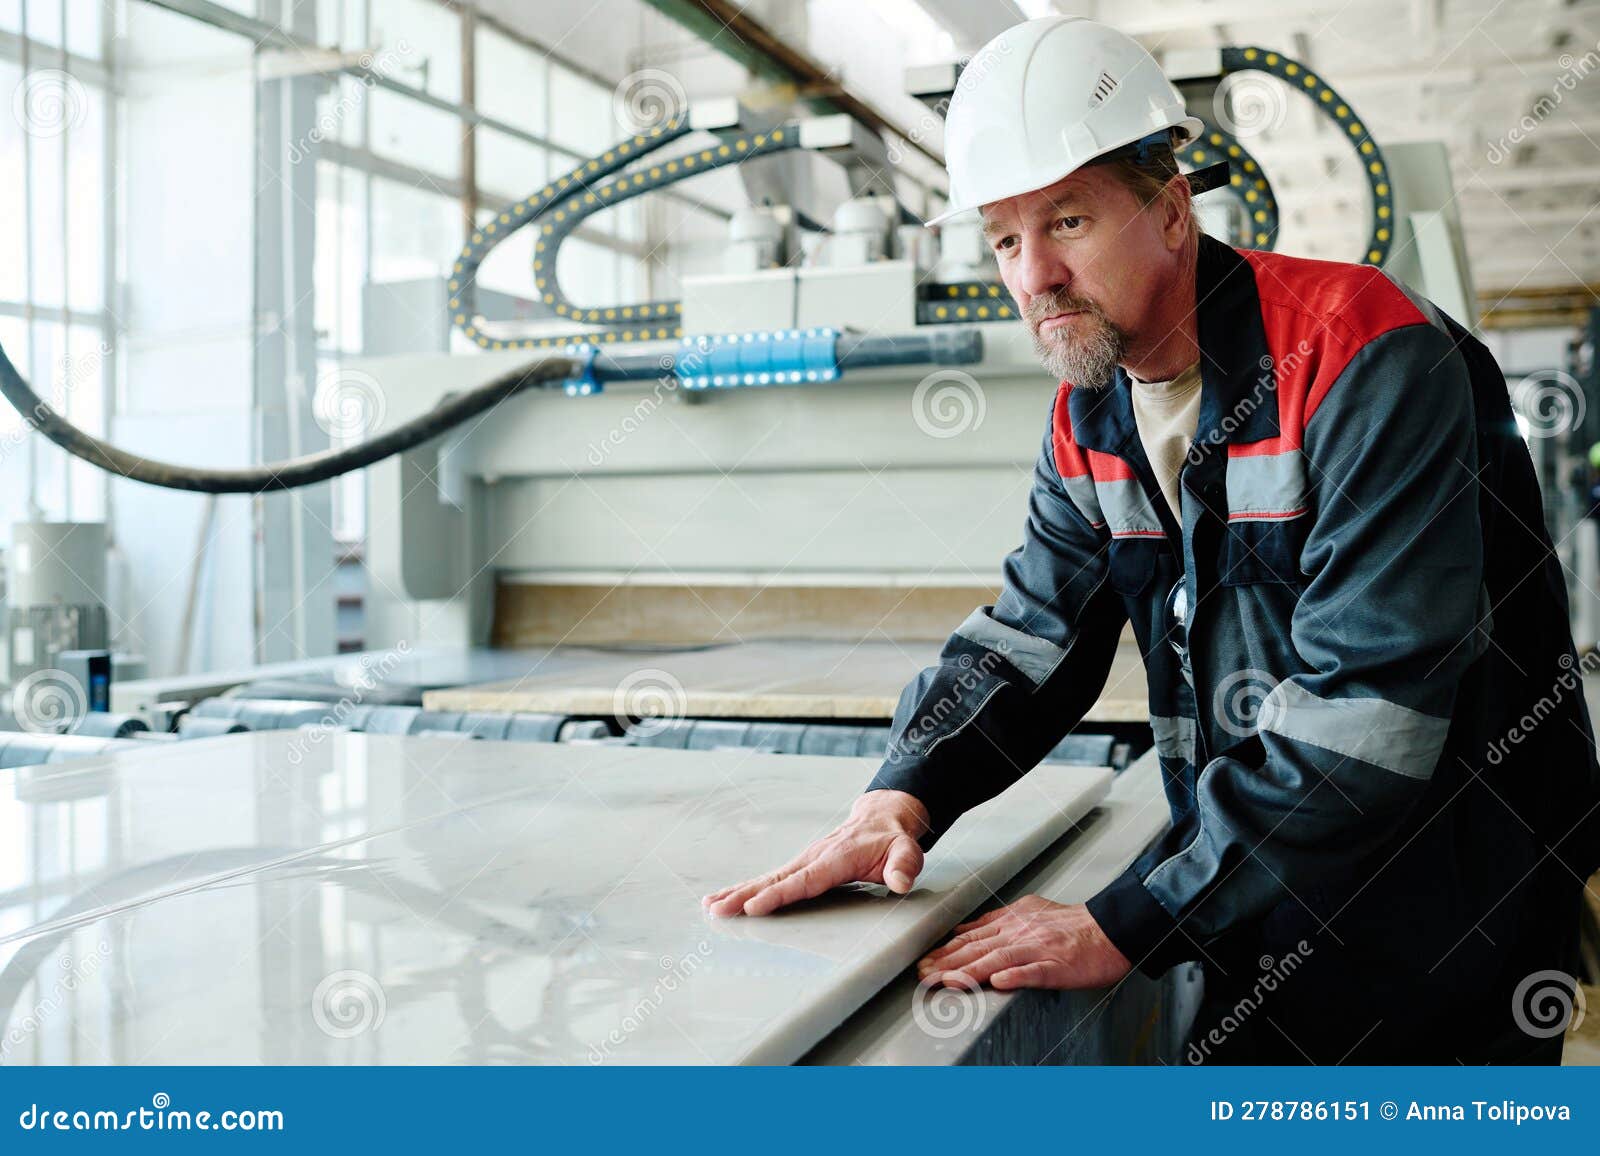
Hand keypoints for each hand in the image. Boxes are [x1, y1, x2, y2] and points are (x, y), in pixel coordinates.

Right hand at [702, 789, 930, 916]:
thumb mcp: (907, 850)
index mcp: (836, 858)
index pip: (805, 880)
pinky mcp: (800, 865)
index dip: (780, 894)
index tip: (755, 906)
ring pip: (767, 878)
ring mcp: (804, 860)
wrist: (882, 816)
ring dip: (738, 892)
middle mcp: (814, 857)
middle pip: (775, 879)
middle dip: (746, 895)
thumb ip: (904, 866)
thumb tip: (901, 881)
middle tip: (719, 909)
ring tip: (711, 906)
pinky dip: (747, 888)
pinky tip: (727, 898)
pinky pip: (771, 878)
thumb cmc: (892, 838)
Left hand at [917, 895, 1131, 989]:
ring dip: (969, 971)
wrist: (1109, 928)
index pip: (970, 936)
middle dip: (946, 962)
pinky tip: (998, 983)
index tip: (924, 960)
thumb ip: (996, 922)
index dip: (944, 950)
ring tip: (946, 980)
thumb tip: (965, 930)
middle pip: (977, 948)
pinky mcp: (1057, 965)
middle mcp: (1020, 933)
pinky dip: (1015, 976)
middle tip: (922, 975)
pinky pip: (1034, 971)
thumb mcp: (1027, 912)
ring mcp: (1038, 949)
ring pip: (997, 959)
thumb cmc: (1070, 925)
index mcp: (1012, 920)